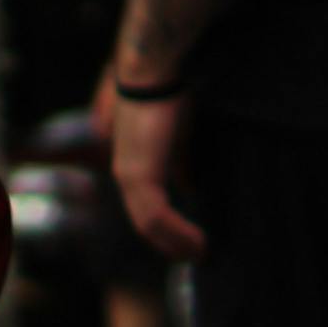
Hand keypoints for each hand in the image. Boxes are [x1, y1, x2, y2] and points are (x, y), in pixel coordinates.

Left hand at [108, 85, 200, 260]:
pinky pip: (155, 216)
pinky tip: (199, 243)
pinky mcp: (138, 175)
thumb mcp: (178, 135)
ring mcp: (128, 175)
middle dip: (171, 242)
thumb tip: (190, 188)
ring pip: (149, 225)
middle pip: (145, 221)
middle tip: (198, 256)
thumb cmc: (166, 93)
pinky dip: (177, 234)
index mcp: (133, 162)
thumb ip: (180, 162)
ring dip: (176, 243)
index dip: (168, 226)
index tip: (192, 240)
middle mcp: (126, 172)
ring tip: (201, 255)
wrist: (152, 71)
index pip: (146, 204)